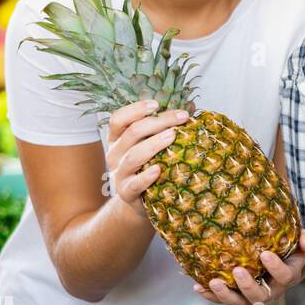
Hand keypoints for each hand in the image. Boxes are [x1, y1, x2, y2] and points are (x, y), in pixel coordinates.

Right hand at [104, 100, 189, 219]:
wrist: (141, 200)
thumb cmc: (151, 165)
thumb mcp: (153, 144)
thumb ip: (166, 125)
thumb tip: (189, 105)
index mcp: (117, 139)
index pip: (118, 119)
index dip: (135, 109)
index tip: (157, 104)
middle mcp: (114, 154)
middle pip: (132, 133)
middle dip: (158, 122)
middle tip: (181, 117)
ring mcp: (119, 174)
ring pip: (133, 156)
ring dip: (154, 144)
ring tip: (173, 136)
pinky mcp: (126, 192)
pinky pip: (135, 184)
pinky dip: (146, 176)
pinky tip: (159, 170)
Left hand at [195, 229, 304, 304]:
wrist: (278, 257)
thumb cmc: (289, 246)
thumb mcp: (301, 241)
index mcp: (288, 276)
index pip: (285, 277)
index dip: (276, 268)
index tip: (265, 254)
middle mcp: (271, 290)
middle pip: (261, 297)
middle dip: (248, 286)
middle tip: (237, 271)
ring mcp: (253, 295)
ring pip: (241, 303)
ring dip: (226, 295)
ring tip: (213, 282)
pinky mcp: (238, 296)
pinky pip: (224, 299)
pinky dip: (211, 295)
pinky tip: (198, 286)